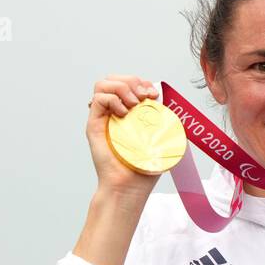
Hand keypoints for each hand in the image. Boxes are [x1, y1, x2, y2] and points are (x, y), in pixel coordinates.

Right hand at [86, 74, 166, 199]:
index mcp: (129, 112)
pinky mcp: (94, 125)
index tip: (154, 94)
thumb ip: (164, 119)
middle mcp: (114, 112)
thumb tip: (170, 101)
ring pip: (104, 84)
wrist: (128, 186)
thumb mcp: (161, 138)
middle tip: (144, 97)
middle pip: (115, 78)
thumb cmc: (144, 167)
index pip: (129, 83)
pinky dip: (112, 99)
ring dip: (121, 87)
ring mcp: (103, 117)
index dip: (142, 82)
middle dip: (132, 81)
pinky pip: (97, 98)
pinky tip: (123, 114)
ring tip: (133, 105)